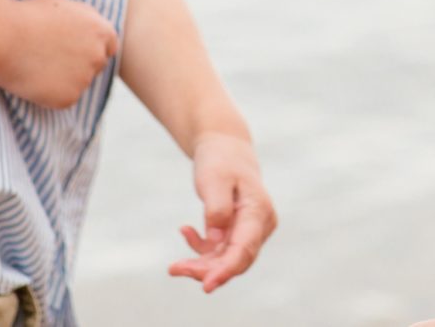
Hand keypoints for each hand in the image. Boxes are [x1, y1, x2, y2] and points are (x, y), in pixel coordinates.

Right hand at [0, 0, 118, 108]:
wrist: (4, 36)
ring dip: (63, 80)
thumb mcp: (66, 8)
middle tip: (52, 60)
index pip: (109, 47)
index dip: (92, 49)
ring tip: (37, 66)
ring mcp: (85, 79)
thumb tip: (94, 35)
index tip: (75, 51)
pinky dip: (50, 94)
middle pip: (96, 66)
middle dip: (79, 65)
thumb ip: (86, 22)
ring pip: (78, 83)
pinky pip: (63, 98)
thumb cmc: (29, 17)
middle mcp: (98, 56)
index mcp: (102, 31)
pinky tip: (33, 80)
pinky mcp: (69, 98)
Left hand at [168, 132, 276, 291]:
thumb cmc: (220, 160)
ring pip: (226, 260)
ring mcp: (250, 231)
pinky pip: (220, 251)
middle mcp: (260, 226)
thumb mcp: (214, 179)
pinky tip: (186, 231)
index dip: (226, 270)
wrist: (226, 148)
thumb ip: (216, 209)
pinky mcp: (238, 232)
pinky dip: (201, 248)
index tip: (206, 285)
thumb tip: (215, 241)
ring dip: (201, 264)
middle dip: (206, 271)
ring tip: (174, 267)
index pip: (245, 249)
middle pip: (236, 260)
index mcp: (258, 212)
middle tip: (175, 270)